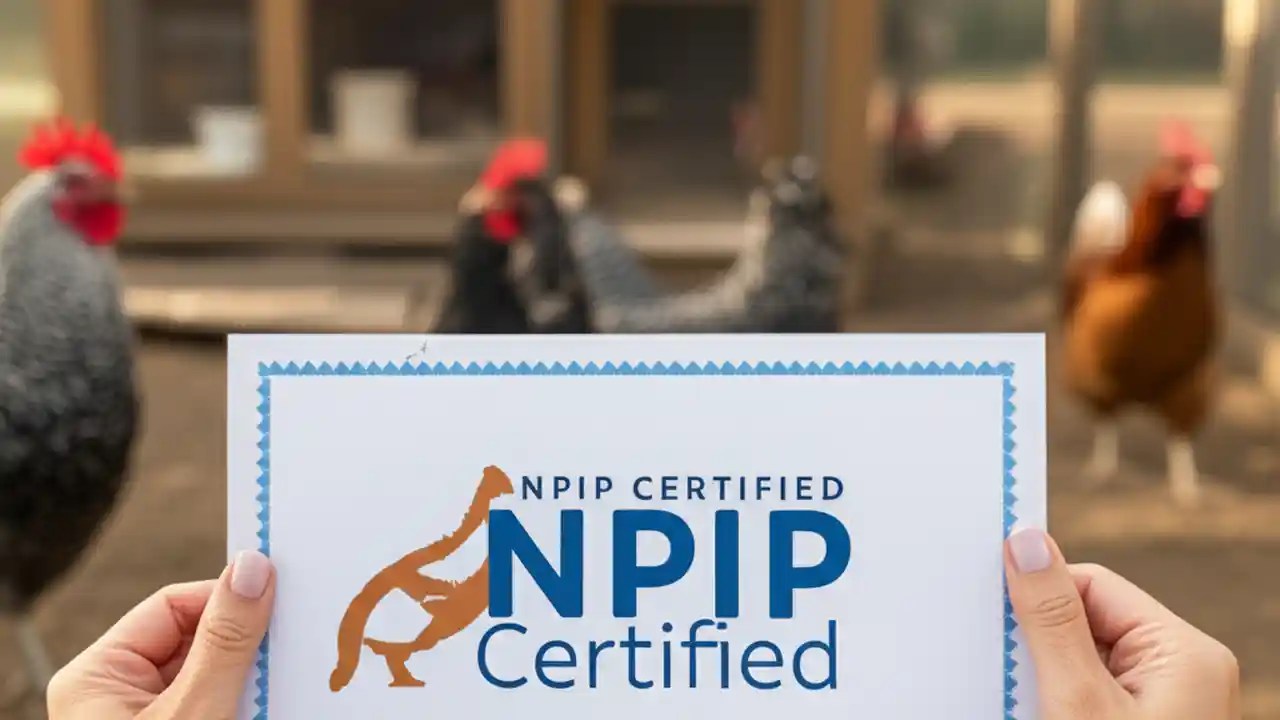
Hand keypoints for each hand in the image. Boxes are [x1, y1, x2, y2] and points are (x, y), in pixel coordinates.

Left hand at [48, 551, 274, 718]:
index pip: (174, 605)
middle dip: (242, 646)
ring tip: (275, 690)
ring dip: (246, 679)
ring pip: (210, 673)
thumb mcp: (195, 710)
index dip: (228, 602)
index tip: (278, 601)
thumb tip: (252, 568)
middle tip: (287, 650)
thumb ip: (224, 642)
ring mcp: (141, 716)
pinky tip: (265, 706)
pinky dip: (241, 702)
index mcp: (95, 675)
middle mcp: (113, 693)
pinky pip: (213, 701)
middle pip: (196, 639)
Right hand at [1006, 528, 1238, 719]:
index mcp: (1186, 650)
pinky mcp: (1152, 717)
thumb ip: (1052, 620)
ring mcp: (1171, 700)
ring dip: (1050, 680)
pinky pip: (1095, 691)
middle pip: (1087, 622)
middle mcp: (1186, 669)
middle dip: (1043, 647)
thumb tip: (1027, 541)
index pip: (1092, 585)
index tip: (993, 626)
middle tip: (1011, 678)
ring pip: (1086, 660)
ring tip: (1036, 708)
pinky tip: (1047, 715)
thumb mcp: (1079, 699)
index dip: (1039, 601)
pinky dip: (1064, 702)